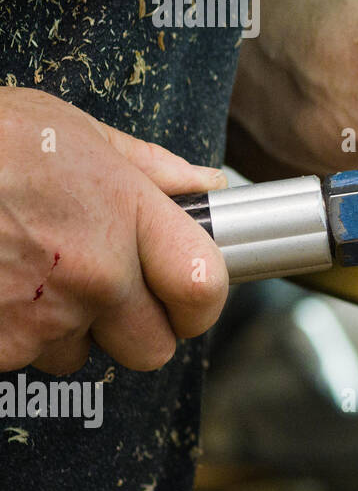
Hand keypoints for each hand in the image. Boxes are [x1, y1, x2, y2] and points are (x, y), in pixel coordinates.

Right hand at [0, 89, 228, 373]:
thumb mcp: (71, 130)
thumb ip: (149, 167)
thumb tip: (205, 185)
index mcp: (125, 213)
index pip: (203, 287)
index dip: (199, 302)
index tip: (187, 300)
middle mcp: (94, 272)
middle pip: (151, 347)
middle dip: (129, 329)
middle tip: (95, 290)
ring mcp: (42, 316)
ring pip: (77, 356)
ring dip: (59, 330)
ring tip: (22, 271)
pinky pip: (20, 360)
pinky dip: (8, 336)